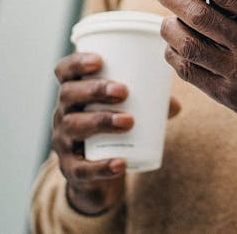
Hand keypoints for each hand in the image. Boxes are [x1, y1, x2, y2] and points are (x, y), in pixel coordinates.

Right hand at [50, 53, 181, 214]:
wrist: (96, 176)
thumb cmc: (111, 130)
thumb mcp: (127, 112)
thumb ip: (150, 104)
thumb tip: (174, 105)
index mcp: (74, 93)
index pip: (63, 71)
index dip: (76, 63)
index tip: (99, 60)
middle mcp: (62, 114)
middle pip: (68, 94)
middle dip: (95, 90)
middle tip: (123, 91)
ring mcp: (63, 142)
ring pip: (74, 127)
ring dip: (101, 121)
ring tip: (129, 121)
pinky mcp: (71, 170)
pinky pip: (81, 169)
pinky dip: (102, 166)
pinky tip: (121, 163)